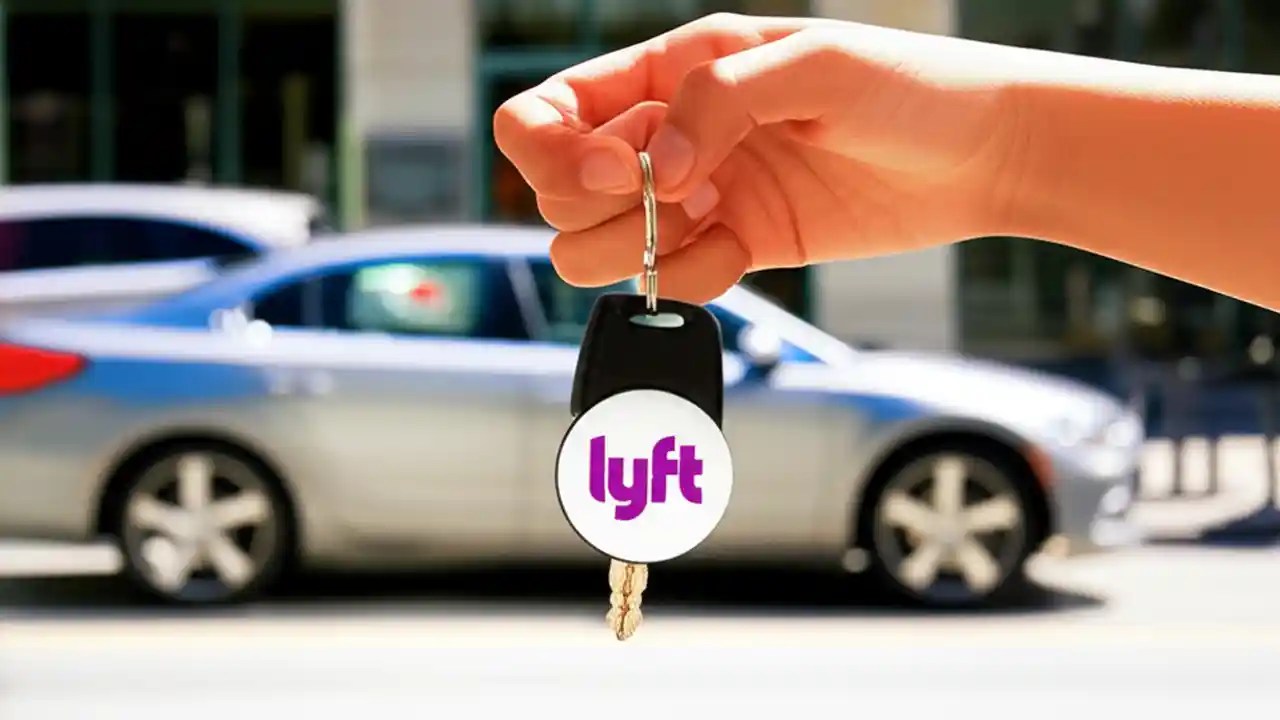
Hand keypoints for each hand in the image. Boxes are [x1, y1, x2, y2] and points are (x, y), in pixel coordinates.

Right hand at [493, 13, 1027, 302]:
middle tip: (683, 196)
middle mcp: (668, 134)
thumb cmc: (908, 84)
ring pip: (596, 247)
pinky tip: (742, 252)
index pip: (545, 114)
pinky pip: (668, 283)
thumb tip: (659, 169)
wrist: (979, 154)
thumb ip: (720, 101)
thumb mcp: (814, 65)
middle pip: (555, 193)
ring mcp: (697, 197)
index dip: (554, 152)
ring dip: (639, 249)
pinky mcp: (732, 247)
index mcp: (668, 70)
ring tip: (714, 220)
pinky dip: (690, 280)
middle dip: (601, 209)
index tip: (623, 171)